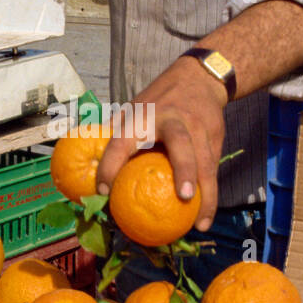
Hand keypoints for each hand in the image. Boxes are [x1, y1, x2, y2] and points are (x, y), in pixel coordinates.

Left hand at [96, 59, 228, 230]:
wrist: (199, 79)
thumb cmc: (158, 101)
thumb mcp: (133, 108)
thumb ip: (114, 133)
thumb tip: (87, 167)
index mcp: (143, 116)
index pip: (123, 142)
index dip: (110, 165)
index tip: (104, 191)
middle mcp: (173, 121)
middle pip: (180, 144)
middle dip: (184, 169)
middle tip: (183, 197)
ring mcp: (198, 128)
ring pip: (205, 161)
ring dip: (206, 193)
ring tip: (199, 223)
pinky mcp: (215, 137)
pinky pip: (212, 168)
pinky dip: (211, 194)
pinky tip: (204, 216)